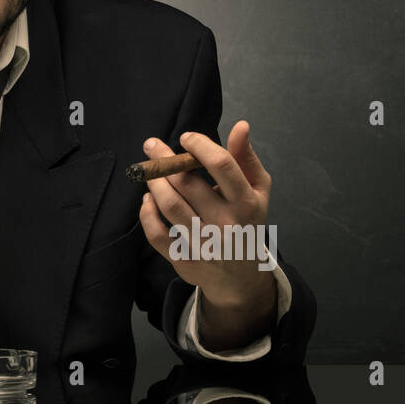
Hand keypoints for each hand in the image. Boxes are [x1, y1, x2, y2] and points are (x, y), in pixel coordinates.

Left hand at [137, 121, 274, 311]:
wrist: (241, 277)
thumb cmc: (247, 221)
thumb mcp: (257, 190)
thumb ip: (246, 158)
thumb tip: (241, 126)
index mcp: (246, 202)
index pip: (222, 165)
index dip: (199, 145)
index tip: (185, 137)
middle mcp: (225, 223)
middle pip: (188, 182)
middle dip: (164, 158)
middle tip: (151, 145)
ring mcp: (204, 243)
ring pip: (170, 205)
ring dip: (154, 182)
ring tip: (146, 170)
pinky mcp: (184, 259)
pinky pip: (157, 233)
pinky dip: (147, 213)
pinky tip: (148, 199)